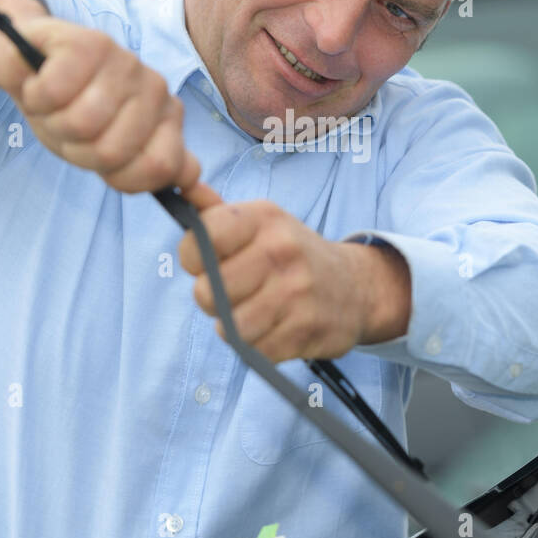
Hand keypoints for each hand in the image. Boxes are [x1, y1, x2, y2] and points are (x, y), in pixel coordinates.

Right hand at [0, 0, 199, 194]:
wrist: (33, 62)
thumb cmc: (73, 110)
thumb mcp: (111, 150)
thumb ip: (152, 167)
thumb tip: (193, 186)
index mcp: (168, 117)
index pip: (161, 167)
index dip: (119, 176)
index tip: (99, 160)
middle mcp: (155, 88)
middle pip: (111, 152)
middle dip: (76, 149)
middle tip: (68, 128)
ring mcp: (126, 62)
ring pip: (81, 123)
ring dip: (53, 122)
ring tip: (54, 106)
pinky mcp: (89, 43)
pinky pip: (55, 93)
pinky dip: (36, 98)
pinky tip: (42, 85)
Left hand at [178, 198, 410, 361]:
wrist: (355, 287)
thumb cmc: (292, 254)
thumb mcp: (262, 222)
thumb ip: (216, 212)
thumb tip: (181, 186)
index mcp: (264, 218)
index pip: (202, 238)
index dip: (194, 257)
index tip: (207, 263)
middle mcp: (281, 250)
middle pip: (208, 292)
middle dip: (213, 300)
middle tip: (234, 294)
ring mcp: (296, 292)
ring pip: (231, 327)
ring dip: (237, 327)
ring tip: (255, 312)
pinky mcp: (306, 330)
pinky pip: (257, 350)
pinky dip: (261, 346)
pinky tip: (277, 327)